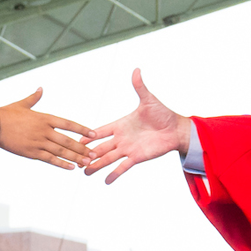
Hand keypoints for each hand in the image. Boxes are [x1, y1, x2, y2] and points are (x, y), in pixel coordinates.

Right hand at [0, 88, 95, 169]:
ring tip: (87, 162)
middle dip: (83, 148)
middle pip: (68, 140)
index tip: (93, 134)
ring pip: (61, 151)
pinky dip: (62, 164)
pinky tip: (71, 167)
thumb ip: (34, 97)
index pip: (68, 124)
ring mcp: (38, 142)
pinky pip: (50, 159)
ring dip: (76, 157)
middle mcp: (44, 130)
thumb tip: (41, 88)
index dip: (82, 129)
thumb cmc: (7, 113)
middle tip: (95, 153)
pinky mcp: (31, 152)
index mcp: (45, 118)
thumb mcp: (23, 104)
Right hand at [81, 69, 192, 183]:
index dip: (88, 136)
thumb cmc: (162, 114)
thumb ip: (140, 86)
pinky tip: (105, 181)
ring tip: (84, 172)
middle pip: (100, 147)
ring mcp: (128, 149)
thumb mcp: (149, 100)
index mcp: (121, 124)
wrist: (176, 129)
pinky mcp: (137, 157)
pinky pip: (123, 167)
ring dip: (96, 165)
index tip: (75, 139)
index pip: (100, 131)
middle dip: (87, 153)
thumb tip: (137, 69)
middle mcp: (121, 138)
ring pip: (108, 159)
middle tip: (75, 159)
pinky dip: (115, 174)